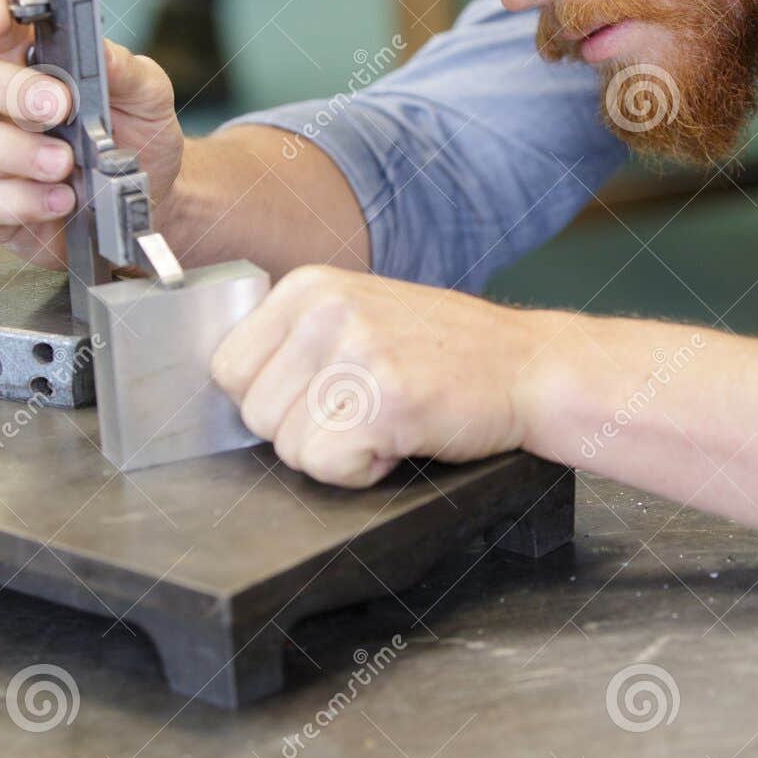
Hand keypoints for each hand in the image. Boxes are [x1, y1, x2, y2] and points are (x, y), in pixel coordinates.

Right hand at [0, 0, 182, 267]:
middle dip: (7, 88)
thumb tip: (101, 51)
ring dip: (14, 150)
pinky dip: (20, 199)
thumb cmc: (137, 133)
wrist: (151, 194)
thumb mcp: (146, 94)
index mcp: (22, 53)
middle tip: (56, 107)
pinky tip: (59, 198)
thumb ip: (125, 69)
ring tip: (65, 163)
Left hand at [210, 265, 543, 486]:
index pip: (228, 368)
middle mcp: (325, 310)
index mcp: (309, 286)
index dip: (270, 400)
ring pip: (287, 446)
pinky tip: (397, 440)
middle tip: (362, 412)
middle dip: (304, 432)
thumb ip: (296, 340)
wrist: (530, 367)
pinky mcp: (384, 400)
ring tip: (384, 421)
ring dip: (335, 453)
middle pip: (254, 414)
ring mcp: (356, 352)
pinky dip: (361, 472)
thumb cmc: (447, 352)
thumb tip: (230, 389)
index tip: (319, 399)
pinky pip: (327, 466)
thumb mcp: (360, 314)